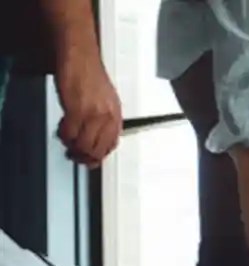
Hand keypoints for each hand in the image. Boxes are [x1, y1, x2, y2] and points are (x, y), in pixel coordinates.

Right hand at [53, 48, 121, 167]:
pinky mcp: (76, 110)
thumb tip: (98, 134)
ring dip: (72, 146)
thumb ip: (103, 117)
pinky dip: (64, 135)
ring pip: (83, 145)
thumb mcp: (105, 98)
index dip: (99, 155)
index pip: (111, 144)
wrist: (80, 54)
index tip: (91, 157)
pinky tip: (62, 129)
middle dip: (84, 156)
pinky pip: (70, 134)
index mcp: (116, 114)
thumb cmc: (89, 72)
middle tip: (75, 154)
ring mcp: (93, 115)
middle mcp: (107, 117)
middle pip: (97, 149)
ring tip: (67, 140)